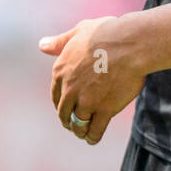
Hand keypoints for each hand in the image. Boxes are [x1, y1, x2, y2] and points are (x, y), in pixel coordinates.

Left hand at [40, 16, 144, 144]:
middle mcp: (69, 89)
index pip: (55, 94)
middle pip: (64, 112)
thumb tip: (41, 45)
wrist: (129, 44)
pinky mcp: (104, 110)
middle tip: (73, 125)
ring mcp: (86, 101)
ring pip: (78, 124)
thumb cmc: (107, 33)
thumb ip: (59, 42)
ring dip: (80, 131)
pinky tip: (92, 139)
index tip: (66, 108)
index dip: (61, 103)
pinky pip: (95, 130)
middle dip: (68, 120)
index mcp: (61, 70)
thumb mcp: (78, 32)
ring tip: (84, 134)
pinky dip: (92, 137)